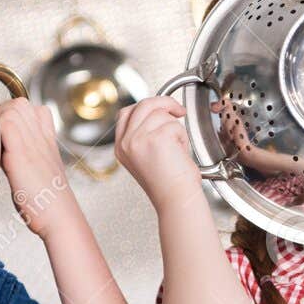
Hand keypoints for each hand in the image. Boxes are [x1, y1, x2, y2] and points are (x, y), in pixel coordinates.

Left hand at [0, 99, 76, 237]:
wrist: (61, 218)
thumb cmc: (50, 205)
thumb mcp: (44, 176)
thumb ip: (30, 161)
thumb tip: (8, 157)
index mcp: (48, 144)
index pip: (35, 110)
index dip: (16, 114)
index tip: (4, 131)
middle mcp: (42, 140)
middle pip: (21, 104)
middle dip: (1, 114)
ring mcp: (33, 146)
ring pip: (13, 109)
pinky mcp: (22, 156)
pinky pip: (6, 126)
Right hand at [114, 97, 201, 211]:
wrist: (176, 200)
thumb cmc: (169, 185)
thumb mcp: (147, 157)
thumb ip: (144, 135)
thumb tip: (158, 112)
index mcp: (121, 148)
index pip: (126, 113)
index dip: (146, 106)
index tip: (161, 108)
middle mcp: (126, 143)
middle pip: (143, 105)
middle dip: (164, 103)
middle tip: (178, 111)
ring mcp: (138, 140)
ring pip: (161, 114)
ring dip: (176, 128)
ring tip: (177, 148)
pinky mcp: (155, 139)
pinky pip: (174, 125)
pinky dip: (183, 137)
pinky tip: (180, 153)